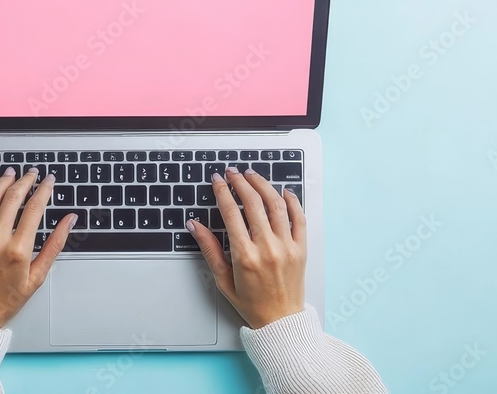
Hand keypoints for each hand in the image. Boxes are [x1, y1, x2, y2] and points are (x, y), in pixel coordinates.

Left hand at [0, 168, 74, 329]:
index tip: (48, 181)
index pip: (34, 208)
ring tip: (11, 174)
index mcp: (17, 251)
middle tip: (32, 173)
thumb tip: (69, 220)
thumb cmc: (4, 301)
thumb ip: (54, 245)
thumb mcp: (36, 278)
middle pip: (13, 197)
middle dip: (25, 180)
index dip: (44, 189)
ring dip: (2, 181)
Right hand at [188, 167, 305, 328]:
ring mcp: (287, 247)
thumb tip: (194, 225)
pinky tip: (282, 190)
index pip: (230, 213)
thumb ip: (209, 249)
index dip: (222, 192)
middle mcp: (267, 248)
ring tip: (252, 175)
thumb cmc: (252, 303)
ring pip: (275, 204)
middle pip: (253, 203)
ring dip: (262, 185)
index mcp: (245, 256)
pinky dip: (292, 200)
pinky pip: (299, 218)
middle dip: (240, 182)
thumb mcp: (223, 279)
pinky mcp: (301, 249)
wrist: (281, 322)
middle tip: (232, 173)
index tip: (217, 180)